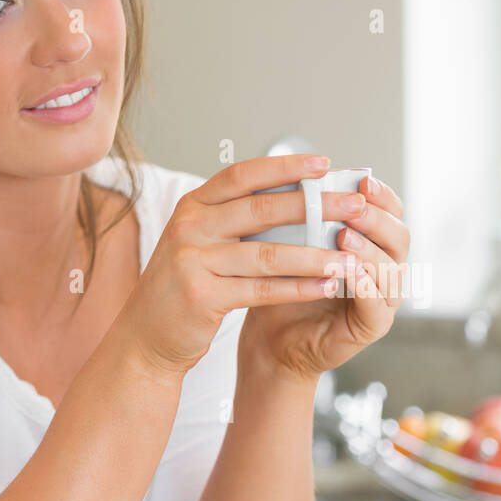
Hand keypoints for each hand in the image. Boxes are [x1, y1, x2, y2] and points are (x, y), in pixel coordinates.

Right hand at [118, 154, 356, 376]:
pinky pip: (263, 290)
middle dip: (315, 206)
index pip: (244, 175)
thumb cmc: (186, 285)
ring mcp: (193, 262)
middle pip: (262, 209)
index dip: (285, 167)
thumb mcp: (203, 241)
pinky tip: (328, 286)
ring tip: (352, 258)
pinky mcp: (203, 297)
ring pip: (269, 254)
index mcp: (193, 206)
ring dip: (316, 256)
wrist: (146, 336)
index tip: (324, 164)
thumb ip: (236, 217)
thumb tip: (296, 194)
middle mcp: (190, 227)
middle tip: (354, 205)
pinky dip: (299, 288)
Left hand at [239, 169, 408, 382]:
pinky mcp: (373, 326)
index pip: (391, 212)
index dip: (382, 195)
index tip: (361, 180)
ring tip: (345, 238)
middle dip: (378, 219)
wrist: (270, 337)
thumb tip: (303, 173)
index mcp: (372, 243)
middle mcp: (385, 269)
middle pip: (400, 237)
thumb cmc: (283, 285)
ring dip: (370, 251)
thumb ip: (307, 214)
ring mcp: (383, 299)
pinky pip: (378, 304)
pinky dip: (366, 287)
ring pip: (392, 270)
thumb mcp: (293, 242)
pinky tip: (349, 272)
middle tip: (355, 206)